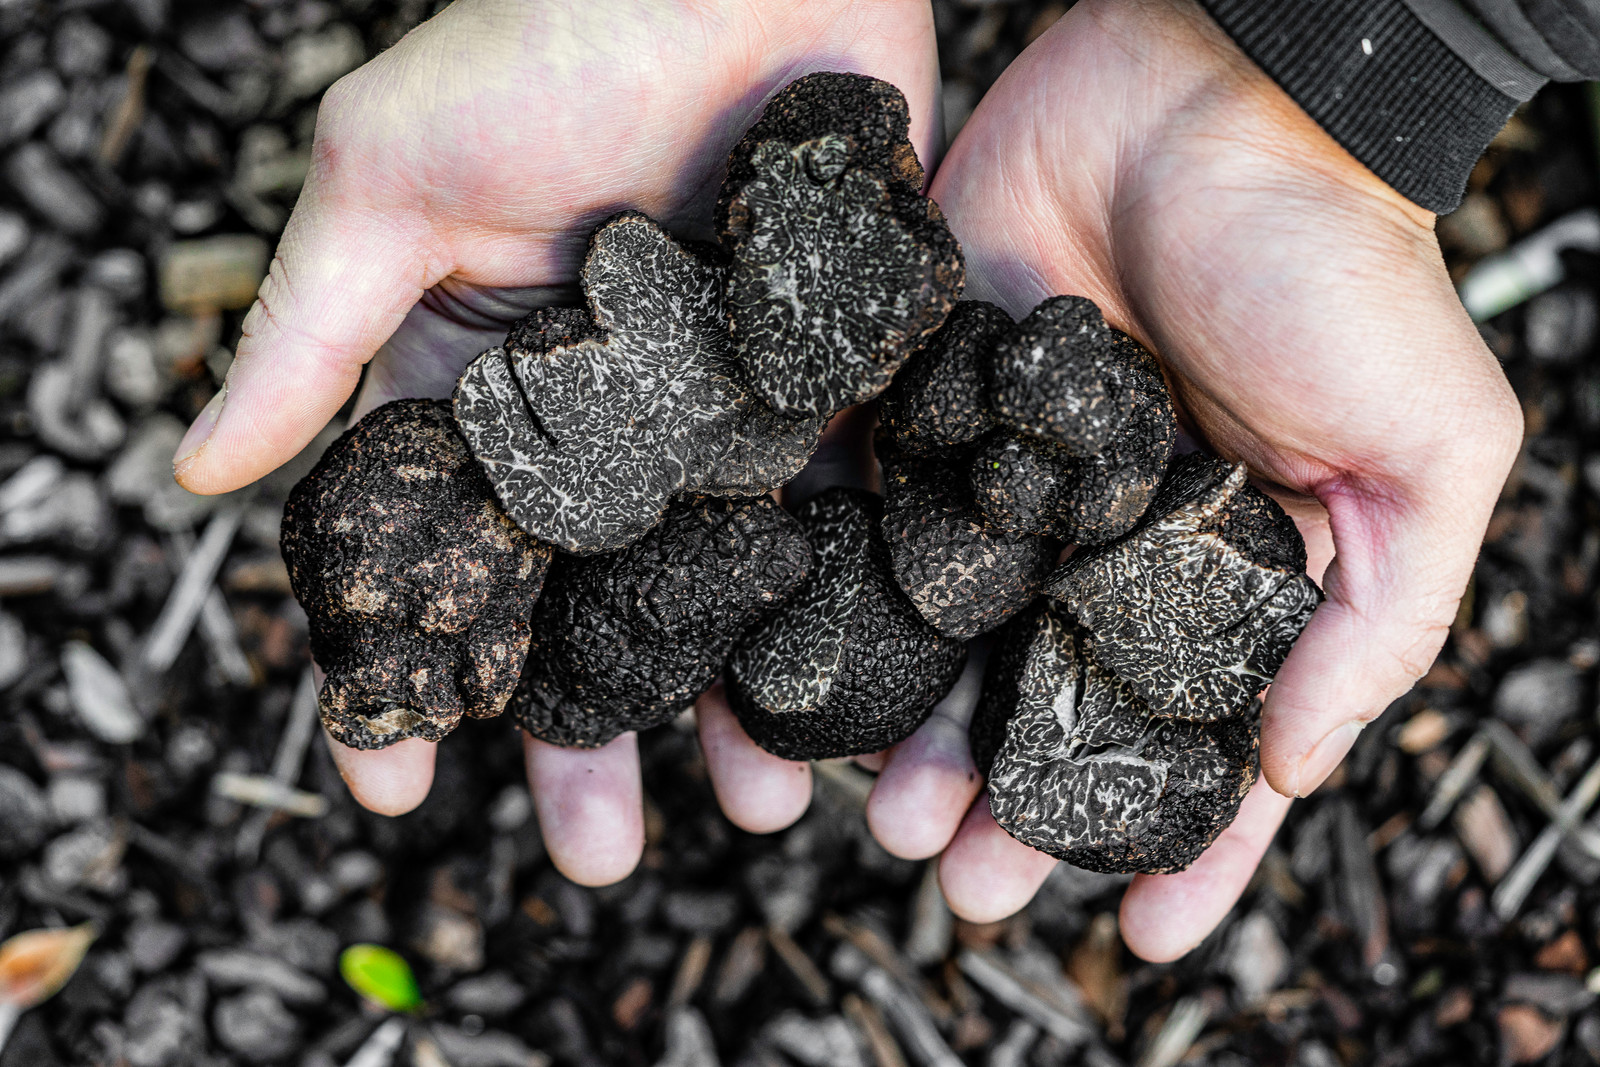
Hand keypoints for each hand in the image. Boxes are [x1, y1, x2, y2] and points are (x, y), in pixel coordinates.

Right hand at [176, 0, 941, 883]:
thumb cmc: (547, 43)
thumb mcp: (391, 180)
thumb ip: (313, 335)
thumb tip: (199, 473)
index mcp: (477, 393)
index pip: (430, 564)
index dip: (404, 674)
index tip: (393, 779)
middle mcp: (594, 430)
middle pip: (581, 619)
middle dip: (582, 738)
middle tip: (593, 854)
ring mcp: (711, 426)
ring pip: (706, 602)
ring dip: (720, 711)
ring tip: (750, 811)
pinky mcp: (819, 401)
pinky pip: (822, 534)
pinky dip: (828, 620)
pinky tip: (843, 709)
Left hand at [861, 0, 1521, 959]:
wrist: (1205, 93)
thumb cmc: (1337, 263)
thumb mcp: (1424, 454)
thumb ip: (1376, 620)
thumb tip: (1293, 771)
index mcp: (1219, 570)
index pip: (1196, 737)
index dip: (1178, 844)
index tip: (1137, 934)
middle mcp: (1104, 544)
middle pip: (1047, 708)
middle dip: (1009, 805)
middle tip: (956, 879)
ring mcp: (1004, 484)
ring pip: (946, 642)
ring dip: (912, 736)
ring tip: (875, 814)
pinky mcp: (920, 413)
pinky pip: (865, 528)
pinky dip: (829, 606)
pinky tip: (795, 685)